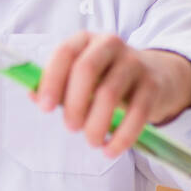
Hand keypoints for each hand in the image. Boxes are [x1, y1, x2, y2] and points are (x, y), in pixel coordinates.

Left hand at [31, 32, 190, 158]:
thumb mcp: (81, 75)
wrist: (157, 75)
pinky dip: (121, 136)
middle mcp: (110, 44)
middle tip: (70, 127)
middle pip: (86, 70)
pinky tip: (110, 150)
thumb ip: (57, 85)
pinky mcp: (153, 84)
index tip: (45, 107)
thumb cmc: (106, 77)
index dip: (51, 80)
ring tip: (92, 141)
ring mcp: (134, 62)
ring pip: (109, 94)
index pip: (65, 53)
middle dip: (74, 104)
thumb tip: (32, 95)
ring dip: (96, 124)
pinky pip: (136, 113)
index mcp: (86, 40)